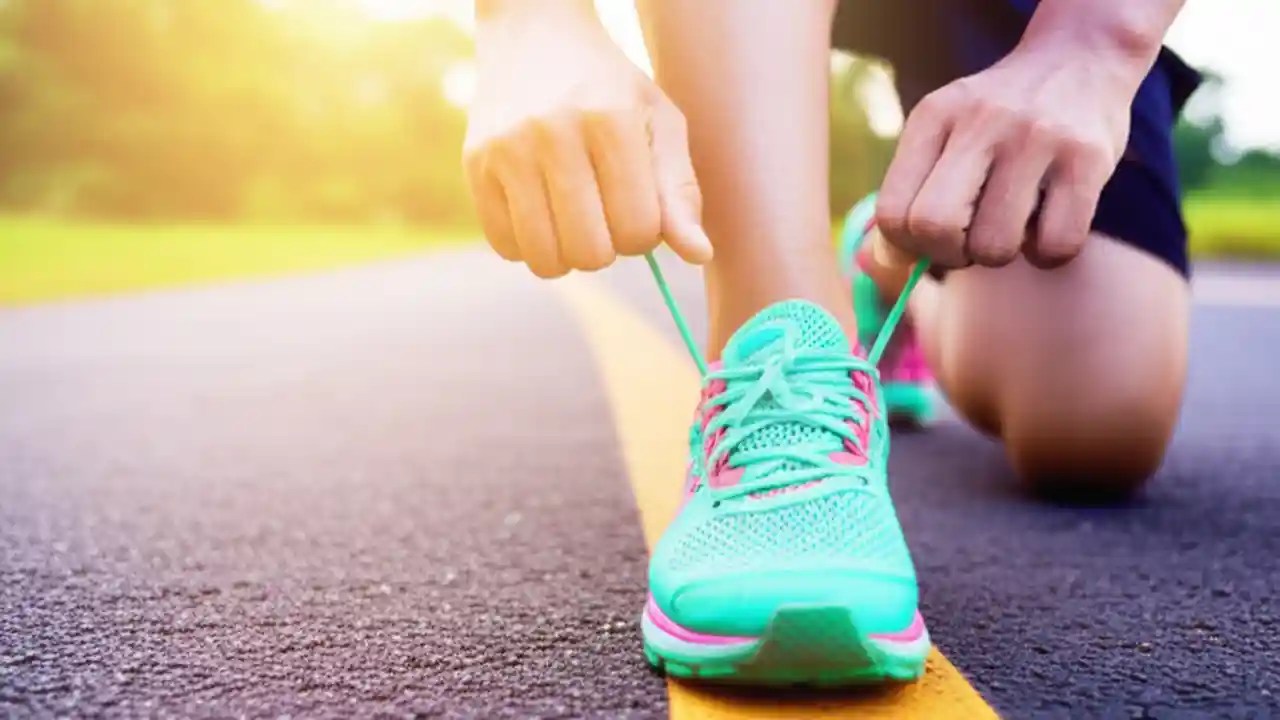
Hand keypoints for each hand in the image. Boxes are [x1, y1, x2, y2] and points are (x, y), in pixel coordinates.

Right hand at [463, 6, 710, 277]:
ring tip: (575, 220)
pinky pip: (506, 247)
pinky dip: (530, 246)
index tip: (638, 207)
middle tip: (605, 214)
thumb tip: (698, 255)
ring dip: (568, 254)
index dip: (646, 234)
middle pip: (591, 252)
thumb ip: (680, 192)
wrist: (535, 36)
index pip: (638, 230)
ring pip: (545, 259)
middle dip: (608, 248)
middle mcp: (553, 132)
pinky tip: (542, 213)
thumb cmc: (610, 88)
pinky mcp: (475, 165)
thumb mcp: (659, 123)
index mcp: (611, 120)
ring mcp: (507, 150)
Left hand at [875, 41, 1135, 268]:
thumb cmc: (995, 122)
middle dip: (948, 255)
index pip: (891, 212)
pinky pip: (1056, 246)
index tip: (930, 239)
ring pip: (995, 246)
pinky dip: (1048, 254)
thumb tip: (885, 263)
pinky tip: (1048, 225)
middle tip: (969, 239)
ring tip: (1011, 224)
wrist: (1078, 59)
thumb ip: (907, 194)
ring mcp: (1037, 138)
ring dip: (1000, 254)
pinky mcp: (1088, 159)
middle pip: (935, 228)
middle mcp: (981, 121)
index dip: (906, 246)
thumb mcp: (940, 135)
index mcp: (933, 117)